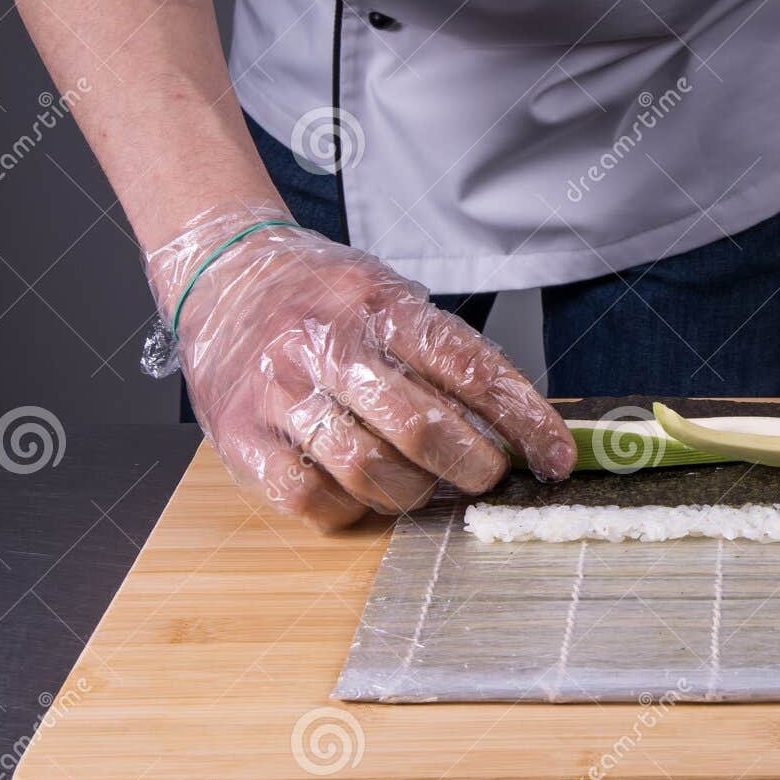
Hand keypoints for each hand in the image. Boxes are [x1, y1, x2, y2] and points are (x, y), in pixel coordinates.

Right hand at [146, 208, 574, 530]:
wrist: (223, 273)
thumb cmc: (323, 296)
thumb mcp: (390, 295)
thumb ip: (444, 353)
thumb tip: (520, 423)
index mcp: (379, 304)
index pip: (471, 368)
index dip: (525, 420)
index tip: (556, 456)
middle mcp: (327, 345)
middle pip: (421, 427)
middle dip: (473, 464)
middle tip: (488, 473)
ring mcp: (278, 392)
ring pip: (368, 469)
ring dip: (416, 491)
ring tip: (427, 483)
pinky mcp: (239, 436)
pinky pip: (308, 496)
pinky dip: (349, 506)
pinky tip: (363, 491)